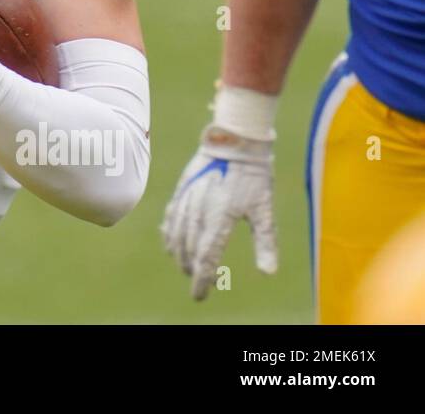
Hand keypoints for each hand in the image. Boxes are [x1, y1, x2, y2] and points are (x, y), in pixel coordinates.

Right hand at [161, 125, 277, 298]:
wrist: (234, 140)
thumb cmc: (254, 176)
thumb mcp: (265, 210)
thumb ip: (266, 242)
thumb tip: (267, 273)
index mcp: (220, 217)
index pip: (206, 257)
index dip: (202, 279)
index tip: (199, 296)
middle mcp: (199, 210)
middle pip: (190, 248)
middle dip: (191, 267)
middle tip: (196, 280)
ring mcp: (187, 198)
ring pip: (176, 234)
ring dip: (178, 253)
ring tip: (183, 266)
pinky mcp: (181, 188)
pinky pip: (170, 216)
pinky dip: (168, 232)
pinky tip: (169, 241)